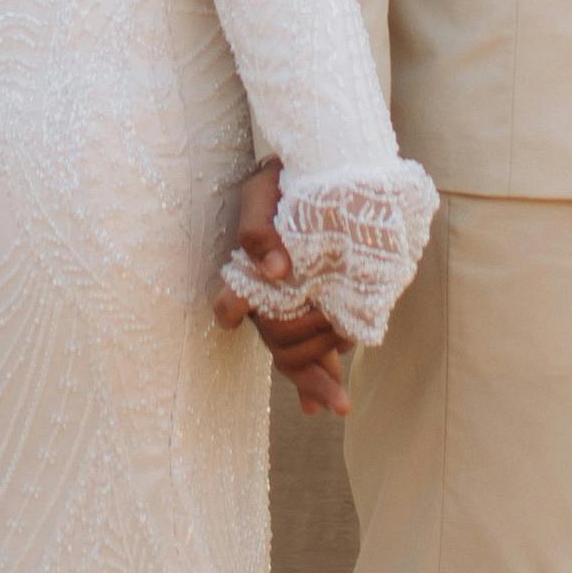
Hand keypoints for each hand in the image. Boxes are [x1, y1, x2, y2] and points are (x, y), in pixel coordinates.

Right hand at [216, 153, 352, 419]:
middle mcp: (267, 297)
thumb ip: (258, 229)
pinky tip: (330, 406)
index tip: (244, 322)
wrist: (315, 166)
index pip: (231, 303)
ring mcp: (291, 305)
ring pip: (293, 355)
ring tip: (340, 398)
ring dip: (316, 376)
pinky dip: (322, 377)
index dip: (233, 312)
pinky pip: (315, 351)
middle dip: (304, 366)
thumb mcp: (261, 192)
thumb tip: (275, 270)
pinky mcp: (318, 305)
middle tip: (336, 377)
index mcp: (249, 273)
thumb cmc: (279, 181)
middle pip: (276, 341)